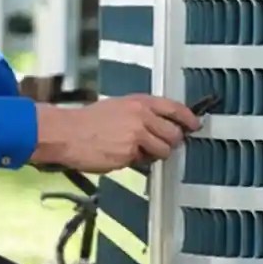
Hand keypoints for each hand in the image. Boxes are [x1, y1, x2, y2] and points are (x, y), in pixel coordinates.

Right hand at [29, 94, 201, 173]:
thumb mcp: (117, 107)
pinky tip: (120, 155)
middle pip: (174, 133)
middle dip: (171, 142)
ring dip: (154, 154)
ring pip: (164, 150)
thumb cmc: (87, 122)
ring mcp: (137, 134)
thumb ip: (140, 114)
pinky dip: (136, 161)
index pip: (174, 107)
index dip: (189, 118)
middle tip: (159, 144)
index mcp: (138, 101)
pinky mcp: (130, 152)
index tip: (195, 124)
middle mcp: (141, 115)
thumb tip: (160, 126)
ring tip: (134, 150)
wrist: (67, 133)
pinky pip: (145, 162)